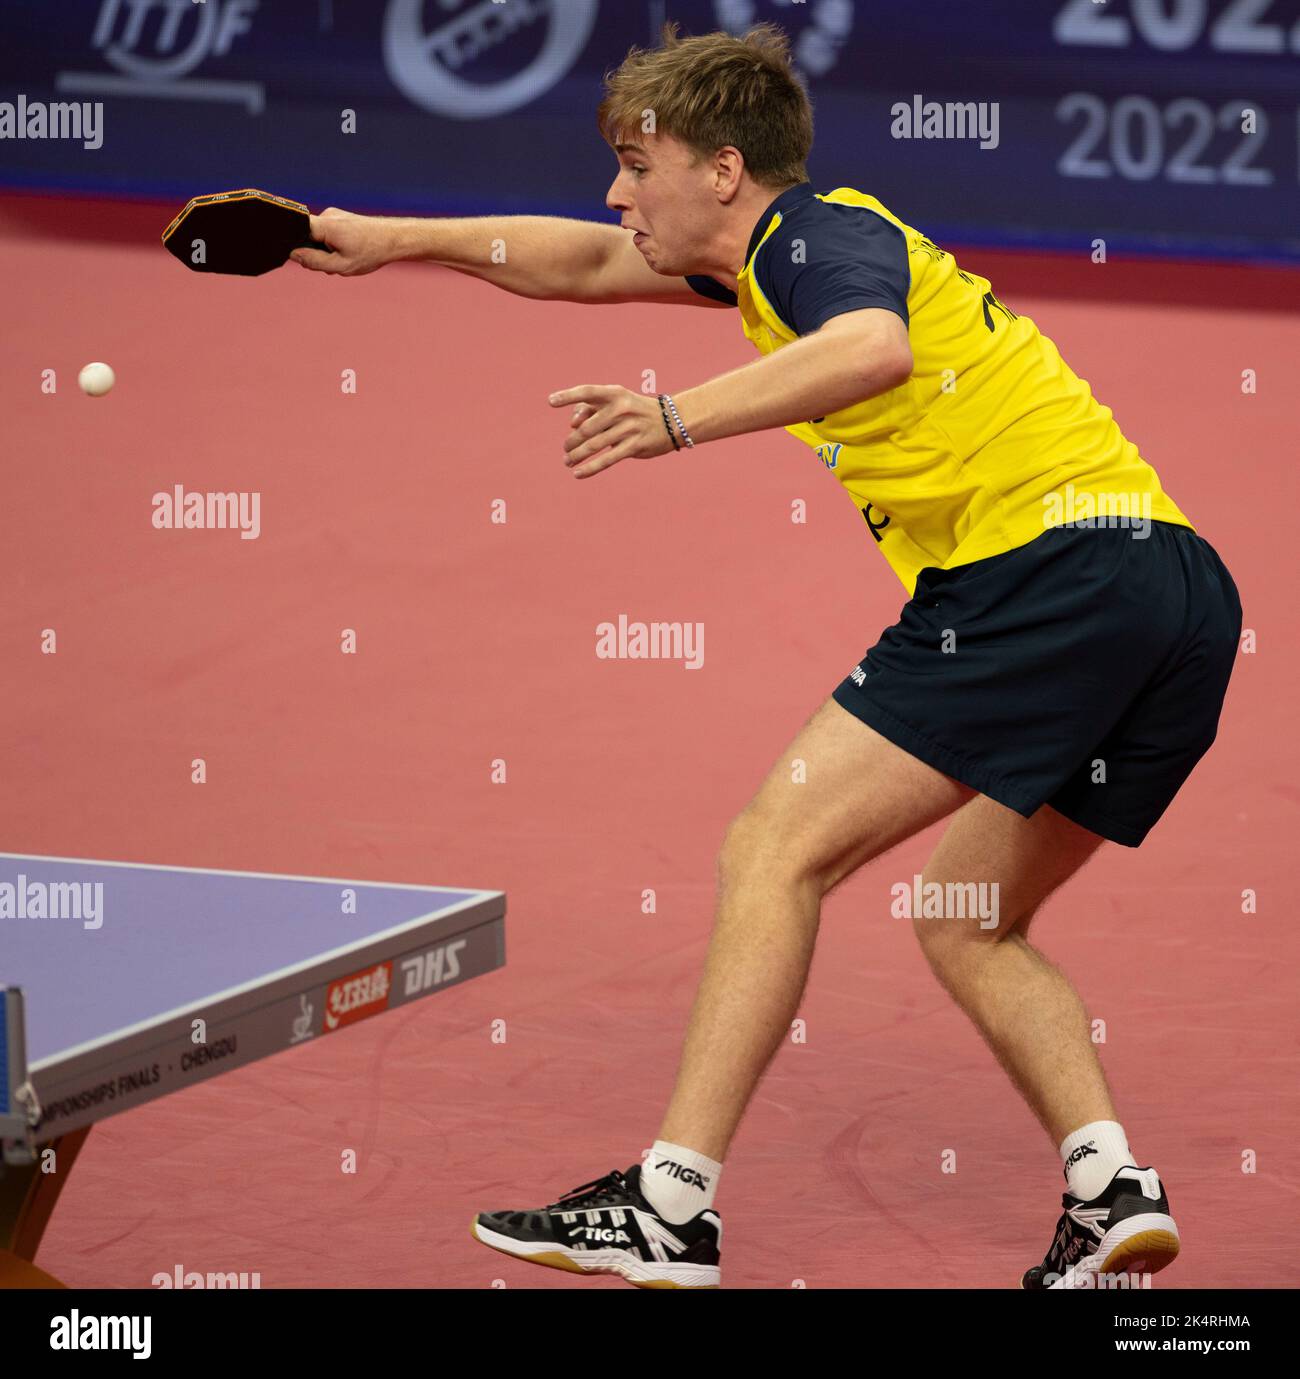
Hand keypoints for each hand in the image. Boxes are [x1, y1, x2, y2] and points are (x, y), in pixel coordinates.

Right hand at [292, 208, 394, 275]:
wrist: (394, 239)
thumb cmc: (371, 252)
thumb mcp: (341, 265)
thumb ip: (314, 261)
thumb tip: (293, 255)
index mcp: (325, 225)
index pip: (295, 228)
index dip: (292, 243)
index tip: (300, 257)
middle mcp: (327, 216)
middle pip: (306, 236)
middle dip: (314, 254)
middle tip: (334, 265)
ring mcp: (333, 216)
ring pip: (317, 238)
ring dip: (326, 252)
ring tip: (346, 259)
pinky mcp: (339, 219)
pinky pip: (327, 235)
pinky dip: (333, 247)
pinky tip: (348, 252)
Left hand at [549, 385, 677, 477]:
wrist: (671, 421)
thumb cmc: (634, 411)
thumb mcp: (616, 403)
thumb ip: (591, 409)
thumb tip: (572, 424)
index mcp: (615, 394)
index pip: (587, 393)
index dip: (568, 396)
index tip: (550, 401)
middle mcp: (621, 409)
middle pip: (586, 427)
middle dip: (572, 441)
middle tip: (565, 449)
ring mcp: (629, 428)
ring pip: (594, 445)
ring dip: (577, 455)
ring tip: (568, 461)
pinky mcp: (634, 446)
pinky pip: (607, 460)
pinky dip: (590, 468)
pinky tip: (577, 474)